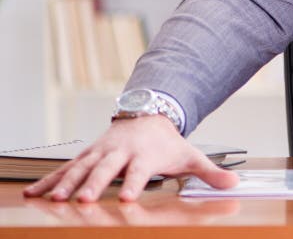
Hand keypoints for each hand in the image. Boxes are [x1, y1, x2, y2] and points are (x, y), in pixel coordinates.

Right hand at [22, 115, 238, 201]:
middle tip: (85, 199)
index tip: (128, 199)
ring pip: (81, 167)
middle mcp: (121, 151)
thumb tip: (235, 184)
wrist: (149, 114)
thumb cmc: (169, 142)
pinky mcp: (87, 155)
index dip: (134, 183)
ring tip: (54, 200)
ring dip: (67, 183)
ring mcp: (101, 152)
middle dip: (95, 183)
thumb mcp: (190, 155)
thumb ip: (211, 172)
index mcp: (145, 154)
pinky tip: (33, 194)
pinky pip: (65, 168)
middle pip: (106, 168)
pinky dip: (50, 180)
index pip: (140, 170)